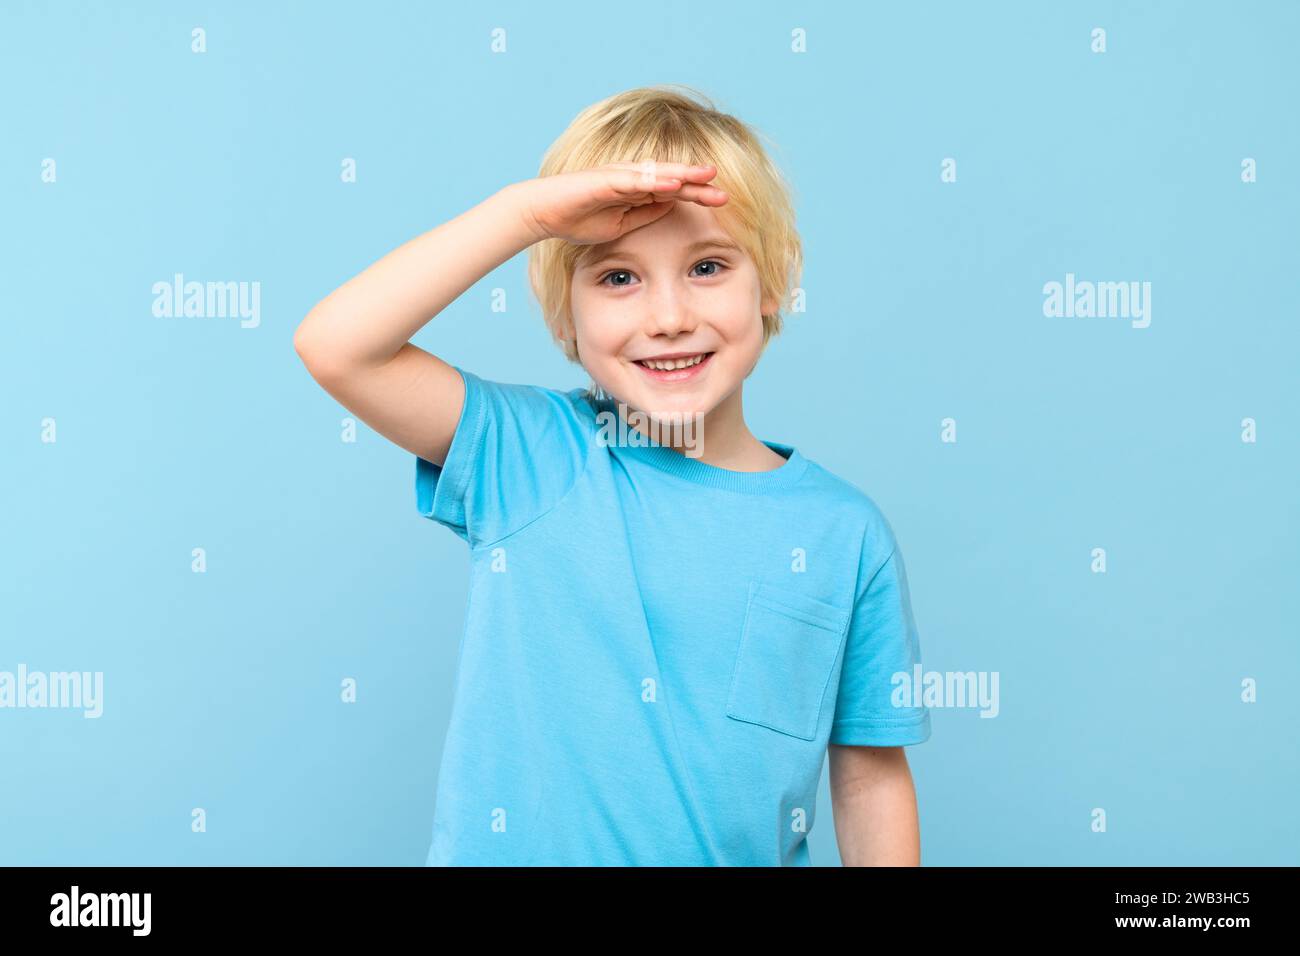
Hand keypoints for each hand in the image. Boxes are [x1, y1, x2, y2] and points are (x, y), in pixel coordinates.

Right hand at [513, 161, 727, 245]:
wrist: (543, 214)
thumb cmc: (577, 219)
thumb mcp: (621, 224)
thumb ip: (645, 214)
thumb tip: (671, 206)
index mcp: (635, 189)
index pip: (673, 190)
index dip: (697, 193)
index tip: (721, 199)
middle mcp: (629, 177)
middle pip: (671, 178)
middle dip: (698, 183)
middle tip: (723, 189)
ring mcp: (617, 177)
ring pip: (656, 174)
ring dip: (682, 174)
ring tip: (706, 175)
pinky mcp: (603, 181)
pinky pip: (633, 181)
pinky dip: (653, 181)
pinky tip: (672, 183)